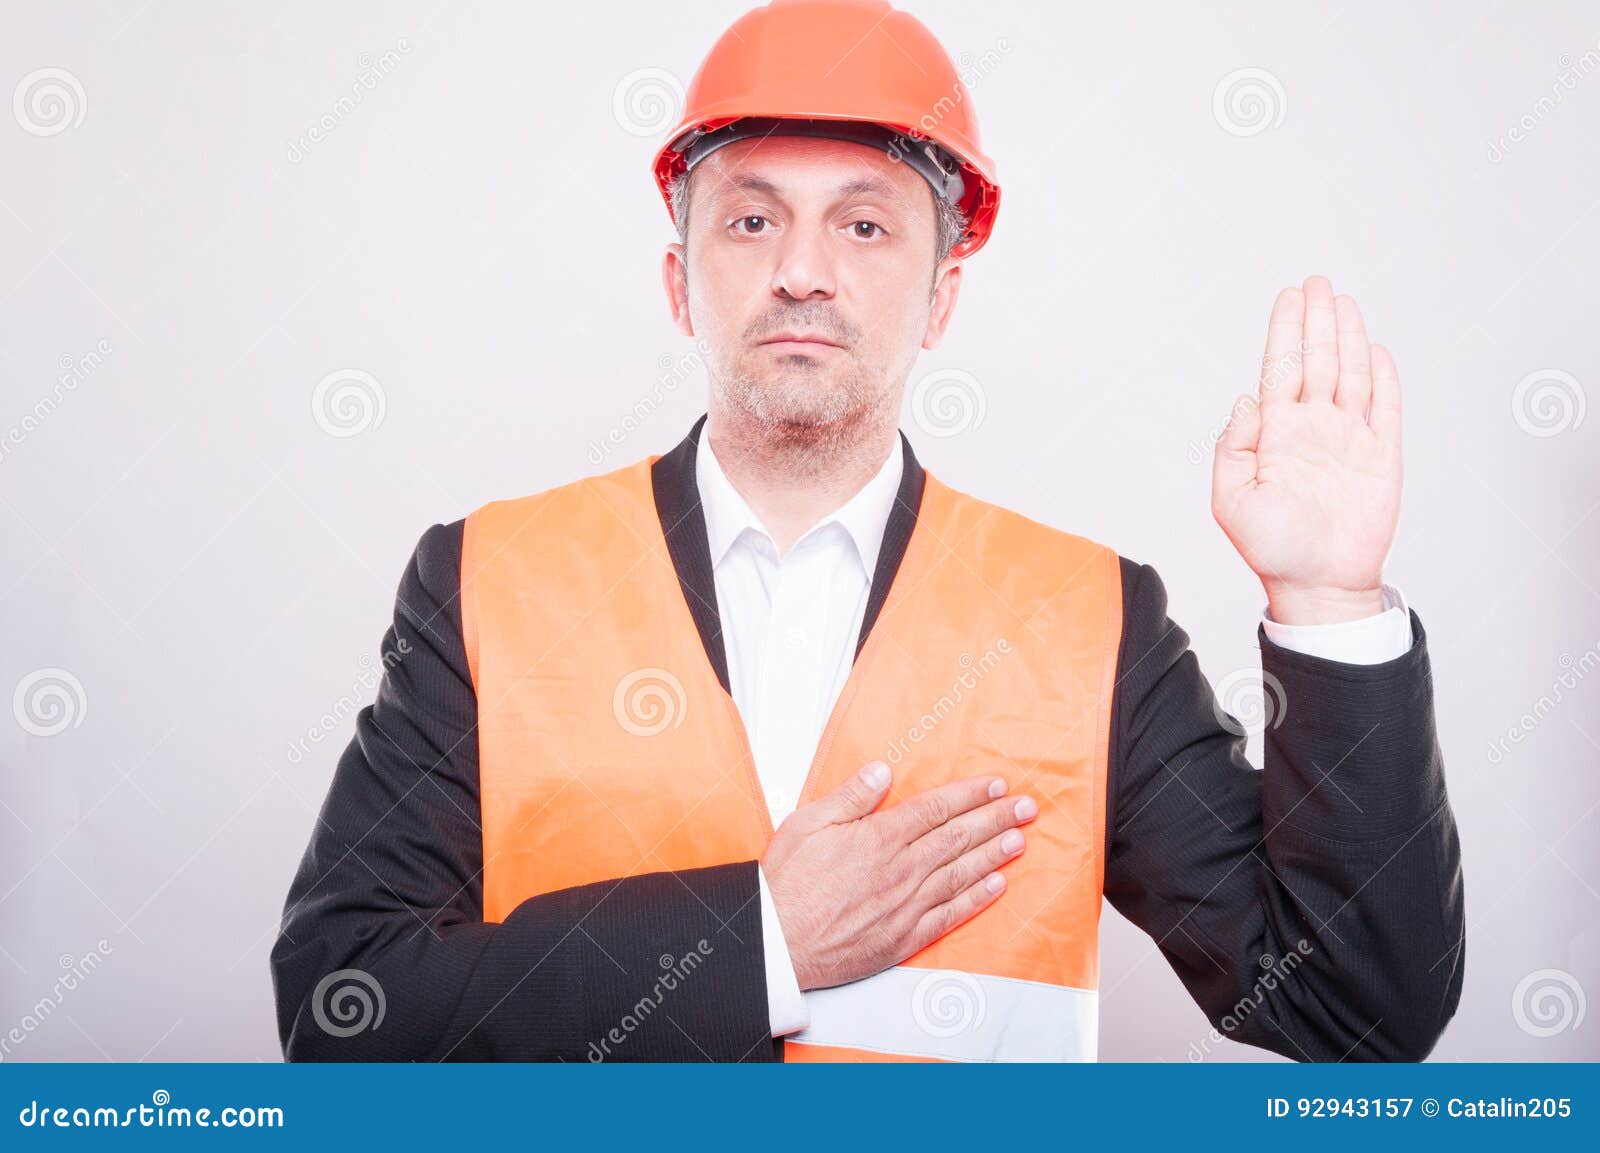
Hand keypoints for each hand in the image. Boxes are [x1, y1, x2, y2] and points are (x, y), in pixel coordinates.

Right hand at [761, 761, 1034, 990]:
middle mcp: (900, 869)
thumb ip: (850, 797)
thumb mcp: (808, 824)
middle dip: (996, 818)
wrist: (778, 942)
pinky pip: (950, 914)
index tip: (996, 785)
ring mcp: (906, 905)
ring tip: (1021, 839)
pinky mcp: (904, 936)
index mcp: (878, 837)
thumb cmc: (787, 882)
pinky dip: (976, 898)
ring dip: (994, 853)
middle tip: (1027, 807)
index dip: (970, 795)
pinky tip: (996, 885)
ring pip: (961, 873)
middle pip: (958, 837)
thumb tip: (883, 771)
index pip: (935, 809)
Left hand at [1211, 274, 1402, 624]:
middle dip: (1316, 320)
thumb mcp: (1231, 501)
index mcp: (1276, 435)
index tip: (1290, 297)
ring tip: (1343, 301)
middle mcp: (1312, 429)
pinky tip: (1375, 349)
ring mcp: (1348, 439)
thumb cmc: (1271, 549)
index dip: (1286, 332)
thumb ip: (1233, 448)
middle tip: (1317, 281)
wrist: (1317, 584)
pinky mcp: (1381, 457)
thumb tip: (1245, 400)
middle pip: (1316, 361)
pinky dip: (1383, 378)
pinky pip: (1385, 409)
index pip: (1281, 369)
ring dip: (1347, 337)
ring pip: (1350, 375)